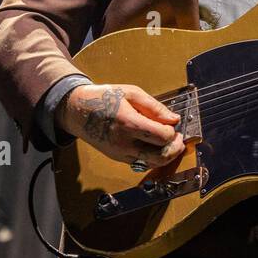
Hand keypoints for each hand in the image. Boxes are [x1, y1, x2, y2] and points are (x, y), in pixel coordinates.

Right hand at [54, 83, 185, 168]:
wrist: (77, 110)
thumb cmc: (104, 98)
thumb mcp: (131, 93)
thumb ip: (154, 107)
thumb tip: (173, 119)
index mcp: (128, 123)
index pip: (162, 136)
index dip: (173, 131)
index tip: (173, 123)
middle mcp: (124, 142)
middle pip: (160, 156)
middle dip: (175, 148)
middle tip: (180, 138)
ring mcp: (120, 153)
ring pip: (152, 164)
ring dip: (166, 156)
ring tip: (170, 143)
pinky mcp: (117, 158)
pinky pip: (141, 163)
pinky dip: (153, 157)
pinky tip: (155, 146)